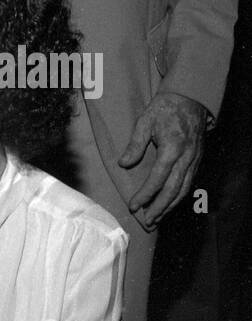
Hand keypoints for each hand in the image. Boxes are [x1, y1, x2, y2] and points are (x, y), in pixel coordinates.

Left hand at [118, 92, 209, 228]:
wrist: (190, 99)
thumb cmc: (164, 109)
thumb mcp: (144, 122)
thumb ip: (134, 145)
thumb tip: (123, 164)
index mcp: (172, 148)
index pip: (158, 178)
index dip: (145, 195)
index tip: (133, 206)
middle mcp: (186, 158)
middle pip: (173, 189)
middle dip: (159, 207)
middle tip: (147, 221)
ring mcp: (194, 160)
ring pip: (183, 189)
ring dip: (170, 206)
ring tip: (156, 218)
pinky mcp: (197, 160)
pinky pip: (188, 183)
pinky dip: (179, 196)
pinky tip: (169, 204)